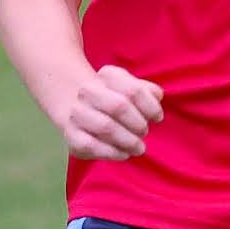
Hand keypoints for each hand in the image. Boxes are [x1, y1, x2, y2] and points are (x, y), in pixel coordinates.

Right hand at [48, 63, 162, 159]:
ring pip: (106, 127)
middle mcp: (88, 91)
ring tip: (138, 147)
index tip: (158, 117)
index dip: (151, 107)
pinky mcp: (71, 135)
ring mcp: (77, 113)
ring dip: (128, 141)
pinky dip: (113, 152)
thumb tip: (157, 96)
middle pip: (119, 106)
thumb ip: (147, 91)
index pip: (134, 90)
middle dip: (138, 124)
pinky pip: (92, 146)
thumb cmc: (113, 98)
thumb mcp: (130, 87)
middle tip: (144, 132)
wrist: (76, 106)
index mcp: (107, 75)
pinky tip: (124, 153)